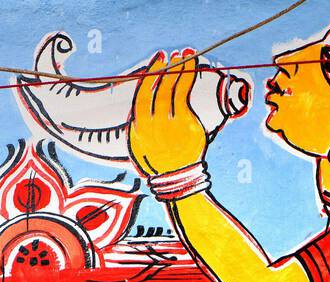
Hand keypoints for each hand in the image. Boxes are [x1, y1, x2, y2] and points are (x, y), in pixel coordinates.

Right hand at [128, 48, 208, 176]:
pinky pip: (184, 93)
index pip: (141, 95)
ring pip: (171, 87)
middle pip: (156, 88)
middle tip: (169, 56)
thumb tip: (143, 103)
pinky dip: (188, 76)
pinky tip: (192, 65)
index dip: (148, 75)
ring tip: (184, 55)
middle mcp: (150, 123)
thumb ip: (140, 124)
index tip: (156, 61)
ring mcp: (167, 122)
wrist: (174, 178)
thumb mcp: (140, 145)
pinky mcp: (183, 122)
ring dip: (178, 67)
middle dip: (163, 68)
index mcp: (137, 128)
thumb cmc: (157, 161)